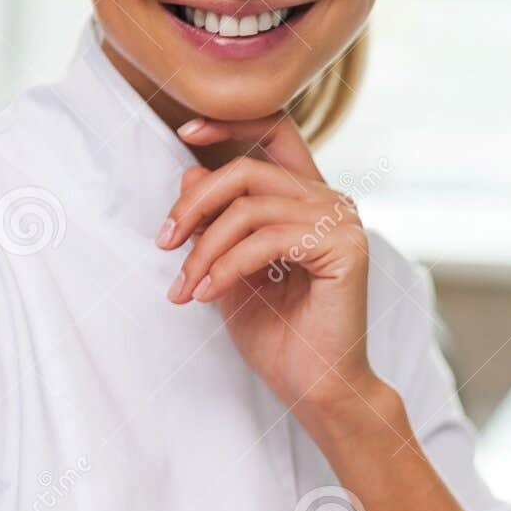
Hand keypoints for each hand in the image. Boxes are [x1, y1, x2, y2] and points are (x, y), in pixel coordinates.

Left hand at [158, 114, 375, 416]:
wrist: (315, 388)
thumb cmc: (278, 336)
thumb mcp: (229, 269)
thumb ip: (215, 223)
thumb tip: (189, 171)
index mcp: (308, 198)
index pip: (276, 129)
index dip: (230, 121)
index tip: (184, 133)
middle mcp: (331, 200)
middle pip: (248, 169)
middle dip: (195, 205)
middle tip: (164, 244)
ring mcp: (343, 221)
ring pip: (251, 208)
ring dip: (205, 249)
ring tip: (185, 287)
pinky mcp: (345, 248)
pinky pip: (268, 240)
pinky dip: (227, 266)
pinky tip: (207, 294)